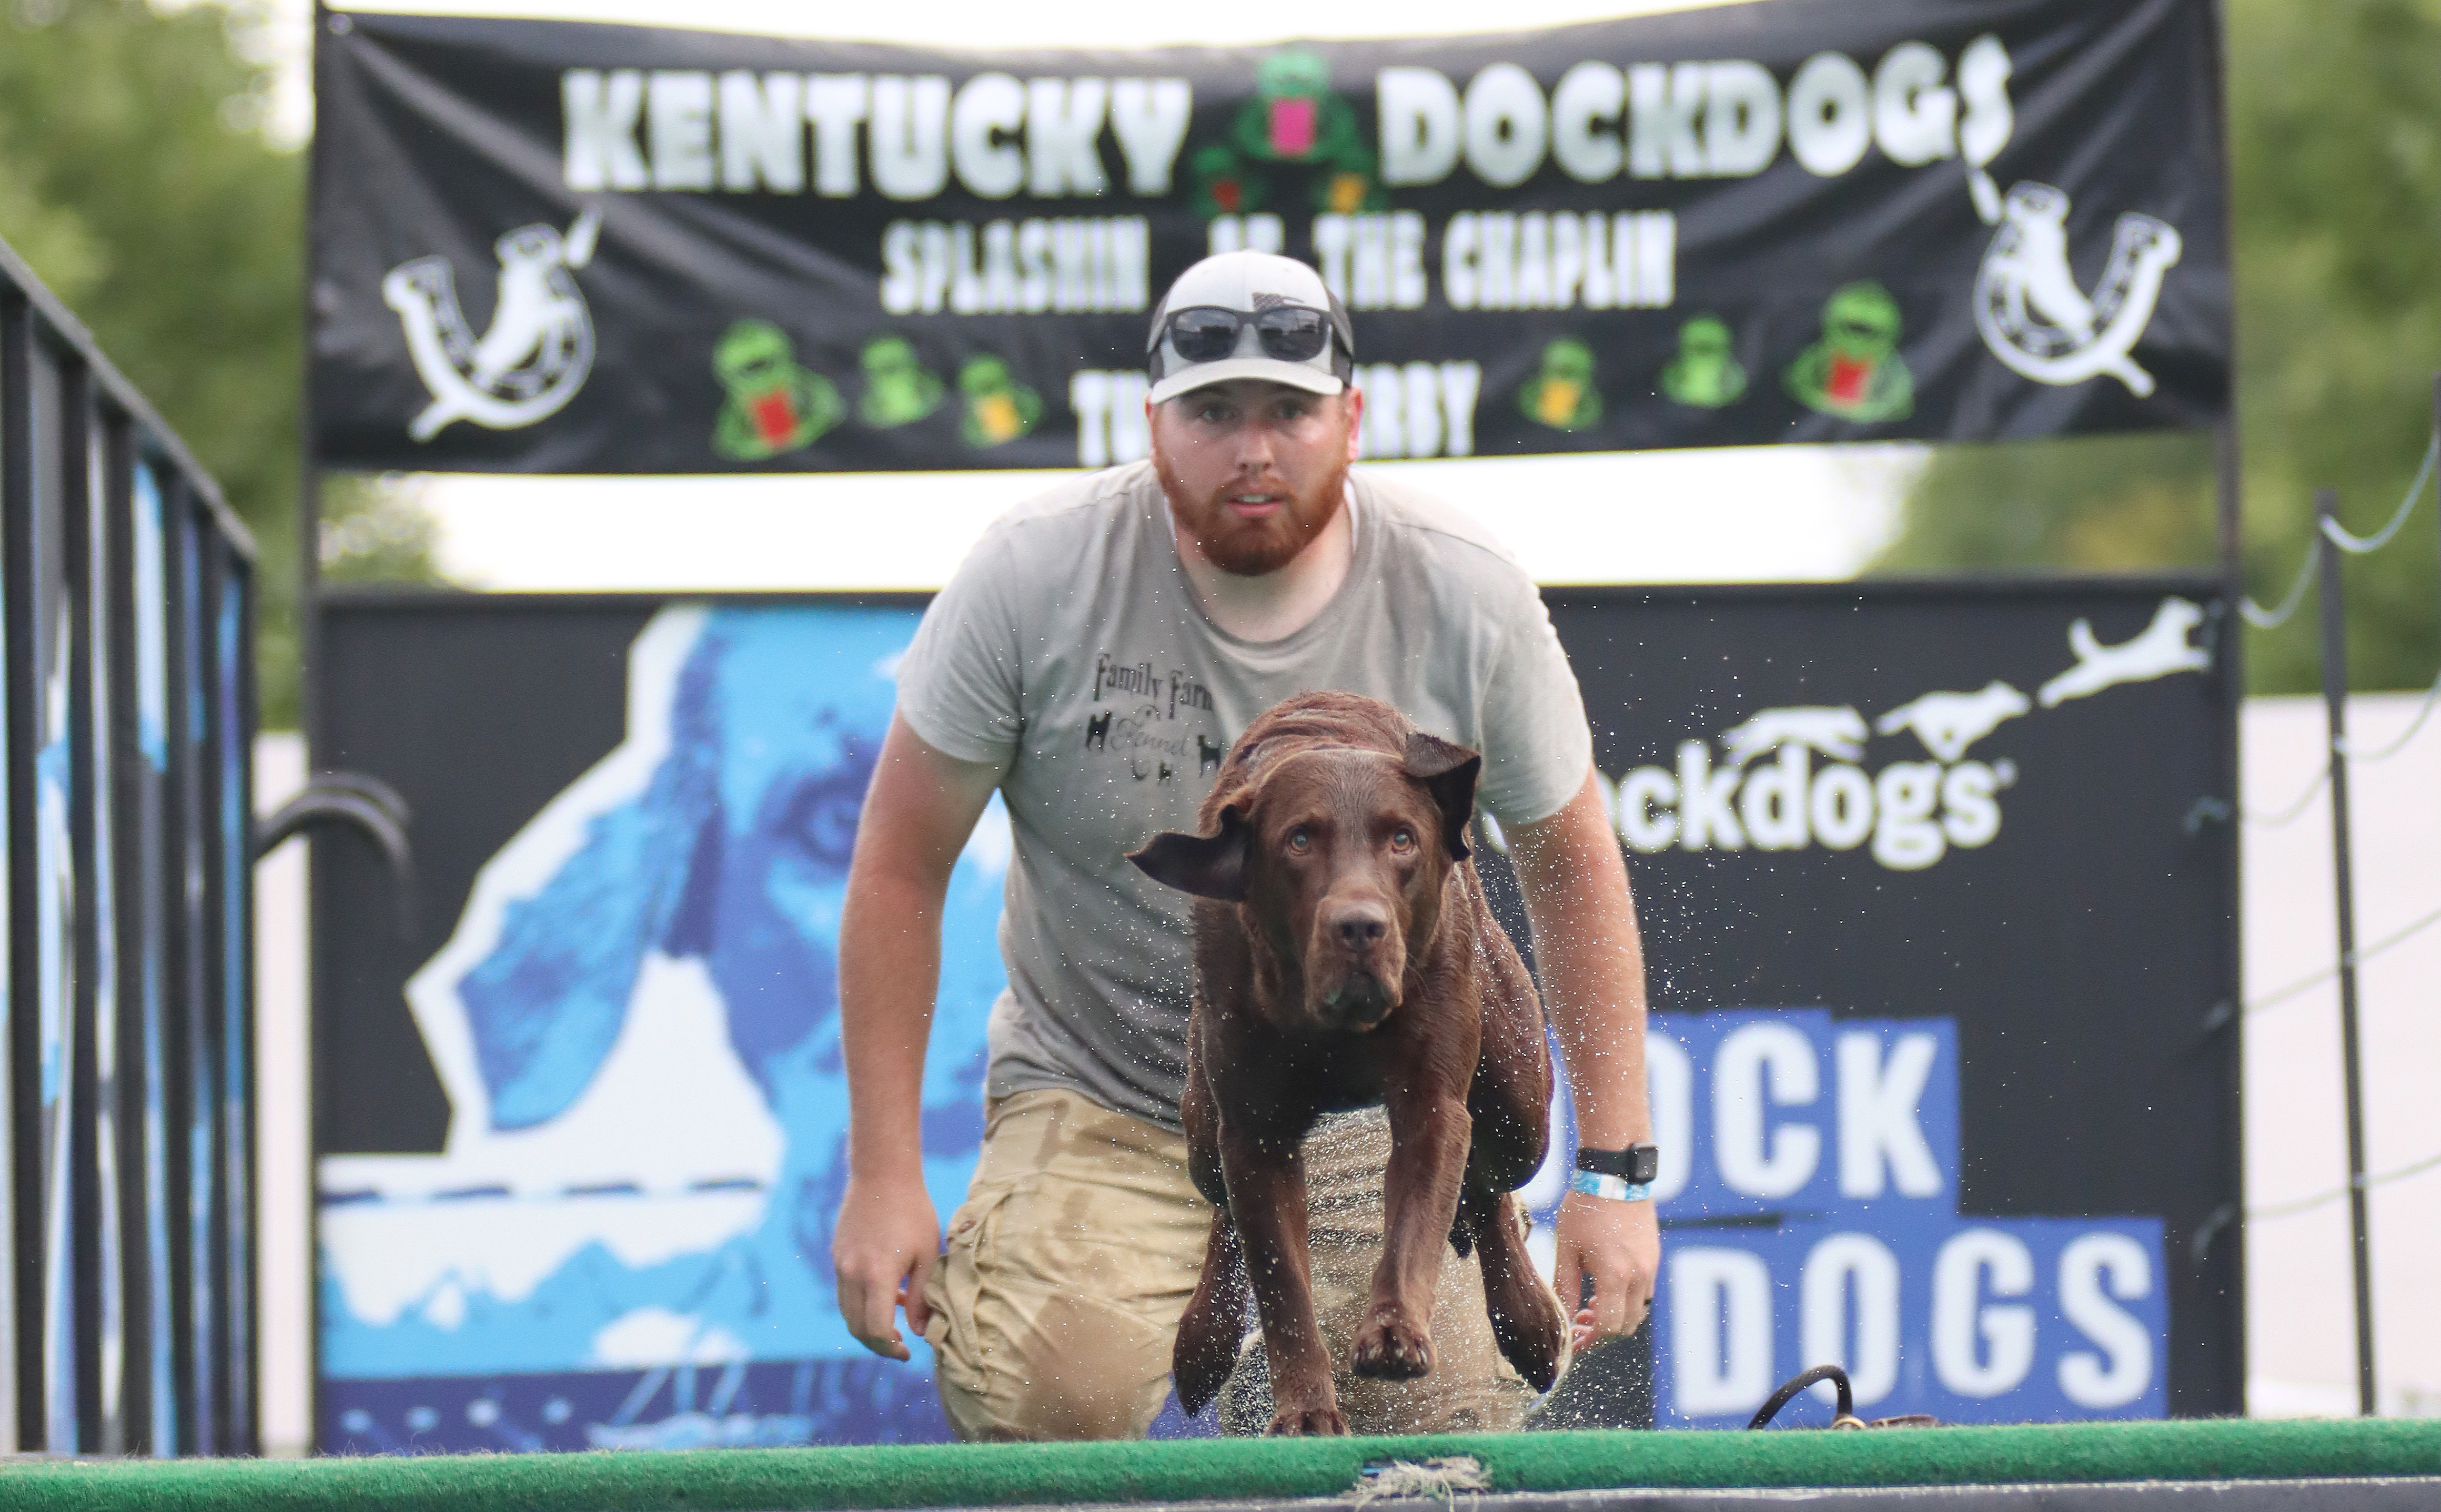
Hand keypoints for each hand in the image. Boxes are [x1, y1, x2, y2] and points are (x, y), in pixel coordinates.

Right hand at [832, 1173, 941, 1360]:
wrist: (882, 1174)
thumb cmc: (913, 1211)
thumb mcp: (927, 1254)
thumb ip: (921, 1296)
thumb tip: (918, 1331)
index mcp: (877, 1275)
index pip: (876, 1330)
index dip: (890, 1348)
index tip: (906, 1352)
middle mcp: (852, 1274)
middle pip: (857, 1327)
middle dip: (877, 1344)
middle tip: (900, 1345)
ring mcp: (841, 1264)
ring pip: (847, 1312)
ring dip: (867, 1324)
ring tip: (895, 1319)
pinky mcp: (837, 1255)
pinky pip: (845, 1292)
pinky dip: (861, 1303)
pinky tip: (887, 1292)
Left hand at [1552, 1189, 1658, 1347]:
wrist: (1615, 1176)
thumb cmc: (1585, 1209)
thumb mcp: (1567, 1249)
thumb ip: (1564, 1286)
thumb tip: (1560, 1317)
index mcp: (1615, 1275)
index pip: (1609, 1327)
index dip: (1590, 1340)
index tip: (1574, 1339)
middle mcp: (1640, 1275)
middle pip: (1627, 1326)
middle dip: (1602, 1333)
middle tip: (1579, 1324)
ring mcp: (1651, 1267)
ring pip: (1639, 1311)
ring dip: (1616, 1317)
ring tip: (1591, 1305)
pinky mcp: (1654, 1257)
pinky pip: (1645, 1293)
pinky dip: (1627, 1301)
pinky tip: (1606, 1288)